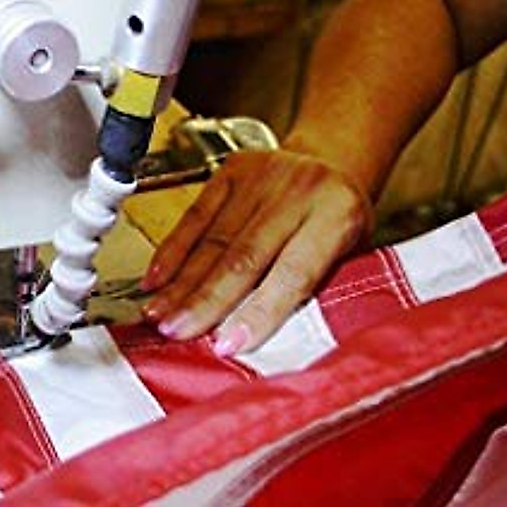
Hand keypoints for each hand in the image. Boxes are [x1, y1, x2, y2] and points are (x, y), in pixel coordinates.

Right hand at [140, 148, 372, 355]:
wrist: (332, 162)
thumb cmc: (339, 220)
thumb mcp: (350, 256)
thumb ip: (314, 292)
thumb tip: (260, 340)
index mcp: (339, 213)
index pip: (293, 272)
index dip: (258, 312)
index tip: (228, 344)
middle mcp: (299, 189)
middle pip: (244, 255)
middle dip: (206, 300)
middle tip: (177, 333)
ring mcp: (262, 176)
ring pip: (214, 238)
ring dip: (181, 283)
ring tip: (158, 315)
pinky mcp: (232, 170)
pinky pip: (196, 215)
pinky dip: (172, 251)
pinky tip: (156, 278)